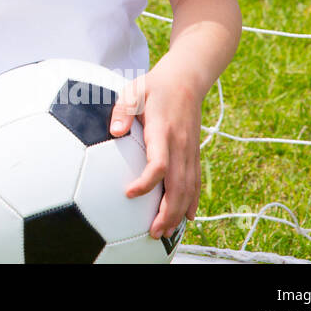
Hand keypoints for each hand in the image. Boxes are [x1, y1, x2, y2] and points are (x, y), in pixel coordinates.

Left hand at [109, 64, 201, 239]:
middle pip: (178, 185)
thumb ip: (123, 109)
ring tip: (167, 232)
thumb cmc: (155, 85)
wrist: (187, 78)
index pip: (159, 163)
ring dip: (179, 212)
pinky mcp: (194, 152)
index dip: (147, 182)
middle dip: (168, 212)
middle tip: (155, 232)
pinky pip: (196, 181)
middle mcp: (180, 144)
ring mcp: (190, 150)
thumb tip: (114, 130)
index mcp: (164, 131)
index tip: (129, 194)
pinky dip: (193, 201)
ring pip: (189, 187)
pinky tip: (187, 217)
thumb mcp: (134, 90)